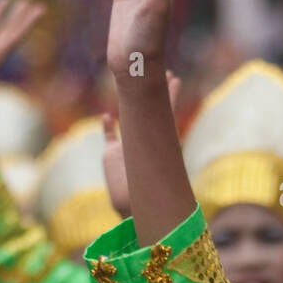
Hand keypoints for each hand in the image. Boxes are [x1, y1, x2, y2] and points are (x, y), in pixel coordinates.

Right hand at [100, 71, 180, 217]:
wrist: (130, 208)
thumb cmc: (149, 192)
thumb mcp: (158, 167)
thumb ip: (160, 150)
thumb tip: (170, 136)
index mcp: (158, 142)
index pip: (167, 112)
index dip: (171, 95)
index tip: (176, 78)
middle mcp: (143, 140)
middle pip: (151, 109)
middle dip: (158, 92)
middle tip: (166, 74)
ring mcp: (126, 146)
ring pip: (129, 118)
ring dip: (132, 103)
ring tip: (136, 88)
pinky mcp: (111, 155)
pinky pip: (109, 136)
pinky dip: (107, 126)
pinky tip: (107, 116)